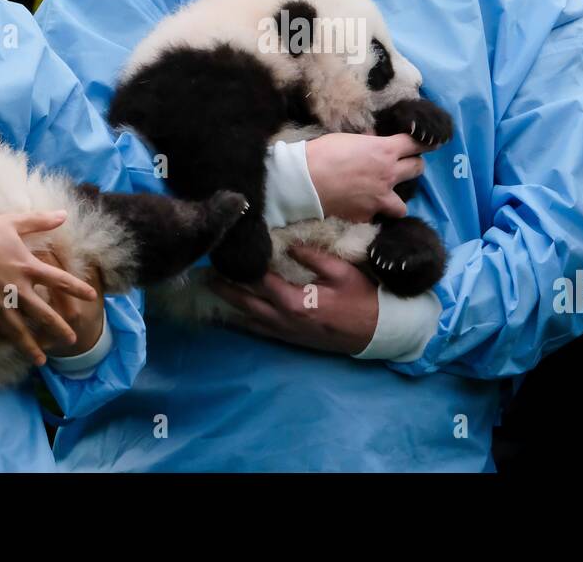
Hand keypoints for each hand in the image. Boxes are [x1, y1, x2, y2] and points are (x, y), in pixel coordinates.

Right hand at [0, 211, 98, 371]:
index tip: (91, 297)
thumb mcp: (14, 222)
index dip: (77, 288)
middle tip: (72, 340)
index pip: (58, 280)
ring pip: (15, 330)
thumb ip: (40, 221)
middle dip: (57, 328)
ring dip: (28, 346)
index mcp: (26, 268)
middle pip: (41, 313)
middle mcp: (14, 289)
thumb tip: (64, 214)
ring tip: (41, 360)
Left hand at [208, 245, 378, 354]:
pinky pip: (260, 330)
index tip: (227, 253)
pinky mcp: (290, 338)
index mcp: (295, 301)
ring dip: (230, 303)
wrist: (377, 332)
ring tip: (212, 288)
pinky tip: (233, 314)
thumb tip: (289, 244)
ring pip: (249, 318)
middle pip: (246, 302)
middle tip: (205, 273)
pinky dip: (244, 321)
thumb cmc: (362, 299)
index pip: (260, 281)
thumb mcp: (342, 272)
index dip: (242, 266)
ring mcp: (286, 332)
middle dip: (225, 287)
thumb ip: (313, 258)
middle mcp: (284, 319)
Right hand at [305, 133, 427, 221]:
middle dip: (414, 165)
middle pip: (417, 169)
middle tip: (406, 165)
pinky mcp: (366, 216)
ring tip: (387, 197)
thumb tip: (373, 141)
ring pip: (402, 205)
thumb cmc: (323, 152)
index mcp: (385, 151)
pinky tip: (360, 209)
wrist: (305, 180)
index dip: (423, 143)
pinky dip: (370, 214)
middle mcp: (388, 175)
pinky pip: (375, 216)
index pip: (414, 144)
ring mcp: (379, 199)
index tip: (429, 144)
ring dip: (397, 200)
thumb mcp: (349, 138)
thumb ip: (367, 142)